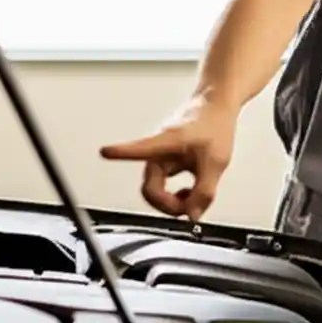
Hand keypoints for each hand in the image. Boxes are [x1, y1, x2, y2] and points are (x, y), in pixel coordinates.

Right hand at [99, 95, 238, 221]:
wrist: (217, 106)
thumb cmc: (215, 126)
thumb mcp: (216, 162)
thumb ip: (205, 191)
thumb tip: (192, 216)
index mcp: (166, 143)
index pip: (140, 149)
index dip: (122, 151)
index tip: (105, 151)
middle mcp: (158, 151)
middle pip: (151, 189)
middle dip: (168, 205)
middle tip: (191, 208)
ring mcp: (161, 156)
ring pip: (157, 189)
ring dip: (174, 200)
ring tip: (194, 195)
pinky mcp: (167, 160)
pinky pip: (165, 184)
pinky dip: (178, 193)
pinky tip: (192, 189)